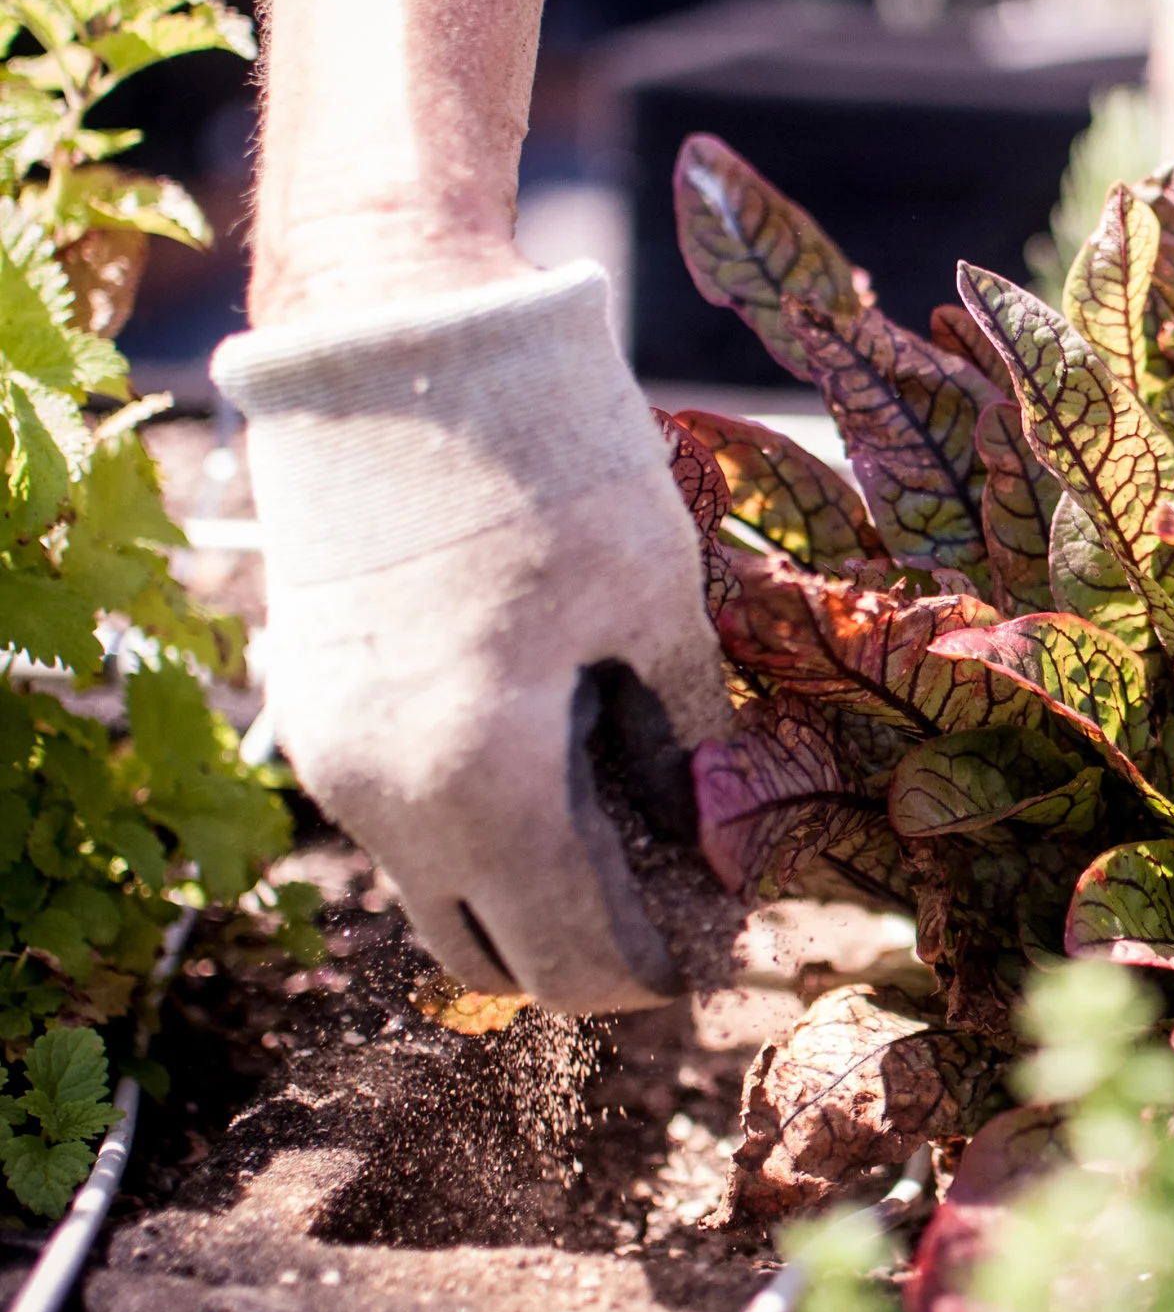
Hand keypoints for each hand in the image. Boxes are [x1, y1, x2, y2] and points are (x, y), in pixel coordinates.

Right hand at [213, 262, 730, 1010]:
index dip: (657, 973)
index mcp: (478, 789)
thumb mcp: (657, 598)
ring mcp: (331, 759)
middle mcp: (385, 802)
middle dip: (592, 945)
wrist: (392, 338)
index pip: (571, 960)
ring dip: (531, 885)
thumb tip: (720, 826)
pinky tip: (560, 758)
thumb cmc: (547, 460)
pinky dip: (478, 823)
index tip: (724, 945)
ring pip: (440, 887)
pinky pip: (402, 816)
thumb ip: (690, 733)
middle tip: (683, 901)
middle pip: (493, 953)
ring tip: (632, 822)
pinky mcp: (312, 707)